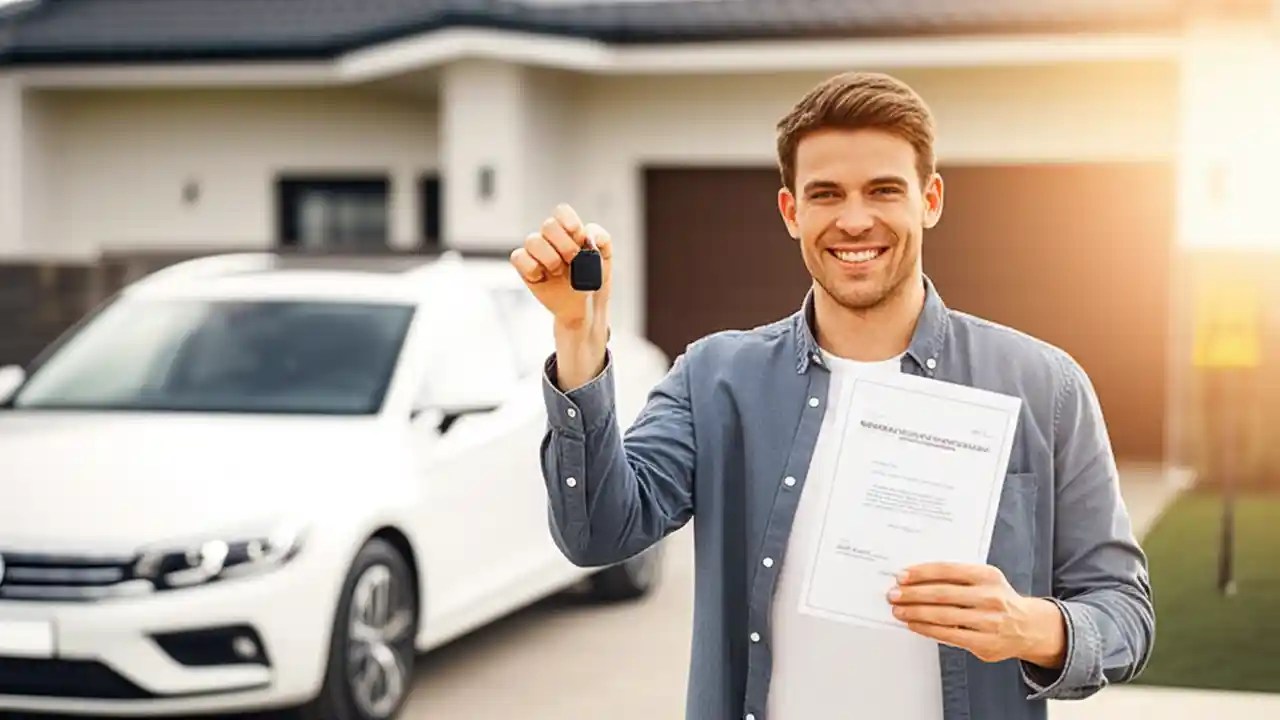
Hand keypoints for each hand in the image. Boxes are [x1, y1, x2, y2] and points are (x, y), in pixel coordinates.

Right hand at [510, 203, 612, 390]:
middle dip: (565, 244)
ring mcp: (537, 253)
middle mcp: (551, 238)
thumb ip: (601, 238)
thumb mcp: (605, 256)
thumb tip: (587, 233)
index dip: (568, 221)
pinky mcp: (526, 269)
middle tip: (574, 260)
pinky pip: (518, 257)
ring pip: (532, 240)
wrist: (585, 306)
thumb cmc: (593, 278)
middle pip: (548, 225)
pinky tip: (544, 277)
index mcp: (569, 230)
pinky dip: (532, 267)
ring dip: (550, 258)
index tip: (578, 235)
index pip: (561, 212)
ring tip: (560, 272)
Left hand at [887, 562, 1065, 667]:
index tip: (901, 576)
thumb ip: (956, 577)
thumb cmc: (997, 598)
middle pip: (942, 594)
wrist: (1028, 626)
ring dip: (915, 613)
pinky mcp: (985, 643)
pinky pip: (949, 635)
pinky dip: (926, 629)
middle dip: (912, 594)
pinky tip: (914, 624)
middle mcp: (990, 597)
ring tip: (898, 610)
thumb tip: (915, 578)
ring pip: (943, 616)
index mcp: (987, 575)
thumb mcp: (984, 579)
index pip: (947, 570)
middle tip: (893, 594)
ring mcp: (989, 621)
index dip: (921, 573)